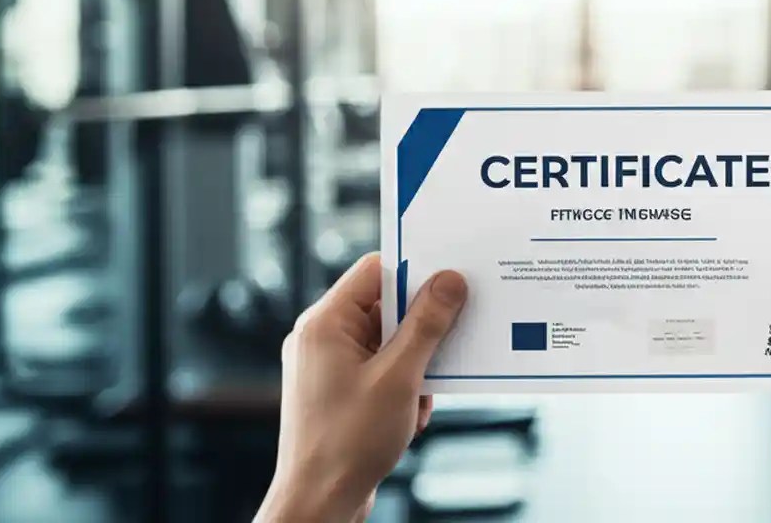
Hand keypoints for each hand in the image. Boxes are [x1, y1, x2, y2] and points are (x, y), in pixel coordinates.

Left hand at [256, 254, 467, 522]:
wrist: (319, 503)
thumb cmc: (347, 443)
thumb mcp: (400, 377)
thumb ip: (427, 324)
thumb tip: (450, 282)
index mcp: (325, 323)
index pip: (374, 271)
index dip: (414, 272)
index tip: (451, 281)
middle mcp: (321, 338)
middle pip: (384, 307)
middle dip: (420, 331)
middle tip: (450, 341)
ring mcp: (328, 366)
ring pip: (387, 342)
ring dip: (414, 366)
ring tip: (419, 398)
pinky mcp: (338, 391)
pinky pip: (381, 369)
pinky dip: (403, 387)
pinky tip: (410, 417)